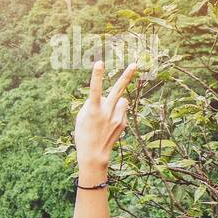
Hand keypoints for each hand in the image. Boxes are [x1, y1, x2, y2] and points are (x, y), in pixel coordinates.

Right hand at [75, 60, 135, 176]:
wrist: (94, 155)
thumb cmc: (83, 134)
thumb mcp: (82, 118)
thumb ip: (92, 104)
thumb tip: (106, 96)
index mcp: (93, 110)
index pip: (95, 89)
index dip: (97, 75)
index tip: (99, 62)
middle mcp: (107, 112)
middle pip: (118, 90)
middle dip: (126, 76)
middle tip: (135, 64)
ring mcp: (117, 118)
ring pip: (121, 100)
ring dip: (115, 102)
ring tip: (107, 114)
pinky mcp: (123, 123)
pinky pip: (121, 110)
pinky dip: (116, 113)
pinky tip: (109, 124)